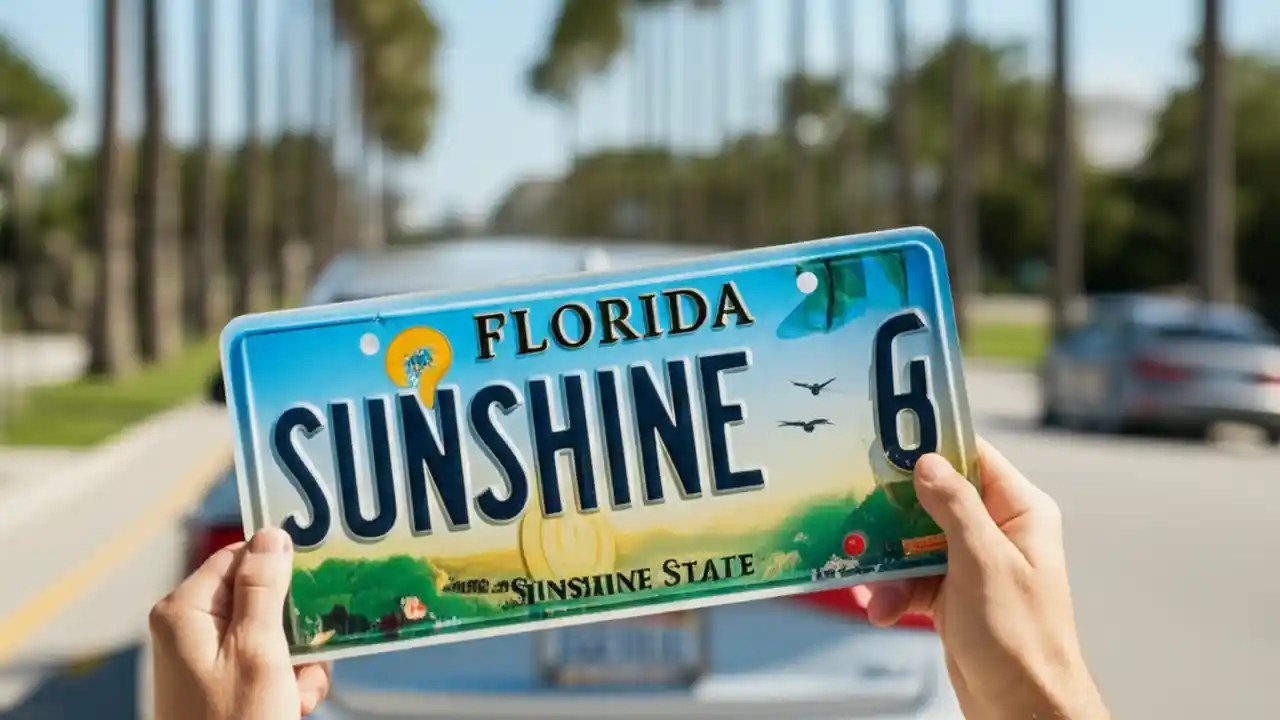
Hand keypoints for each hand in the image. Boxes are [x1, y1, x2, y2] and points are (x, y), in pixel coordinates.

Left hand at [149, 528, 331, 719]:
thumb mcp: (257, 650)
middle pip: (259, 596)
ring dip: (296, 661)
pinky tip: (292, 705)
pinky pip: (263, 662)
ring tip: (297, 694)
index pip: (239, 556)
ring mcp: (203, 657)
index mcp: (185, 610)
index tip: (316, 581)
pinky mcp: (219, 682)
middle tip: (310, 654)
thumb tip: (271, 535)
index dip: (279, 568)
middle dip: (294, 626)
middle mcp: (189, 628)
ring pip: (269, 632)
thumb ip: (264, 588)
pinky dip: (285, 682)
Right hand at [861, 438, 1108, 718]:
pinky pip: (910, 576)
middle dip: (894, 512)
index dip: (931, 444)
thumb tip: (926, 460)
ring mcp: (971, 563)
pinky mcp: (951, 594)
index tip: (887, 436)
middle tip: (858, 509)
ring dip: (888, 562)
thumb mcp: (984, 563)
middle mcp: (996, 530)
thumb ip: (955, 507)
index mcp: (1020, 511)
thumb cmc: (1020, 638)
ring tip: (874, 586)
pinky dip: (893, 591)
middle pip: (933, 497)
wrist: (1022, 709)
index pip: (972, 457)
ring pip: (913, 539)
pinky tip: (881, 609)